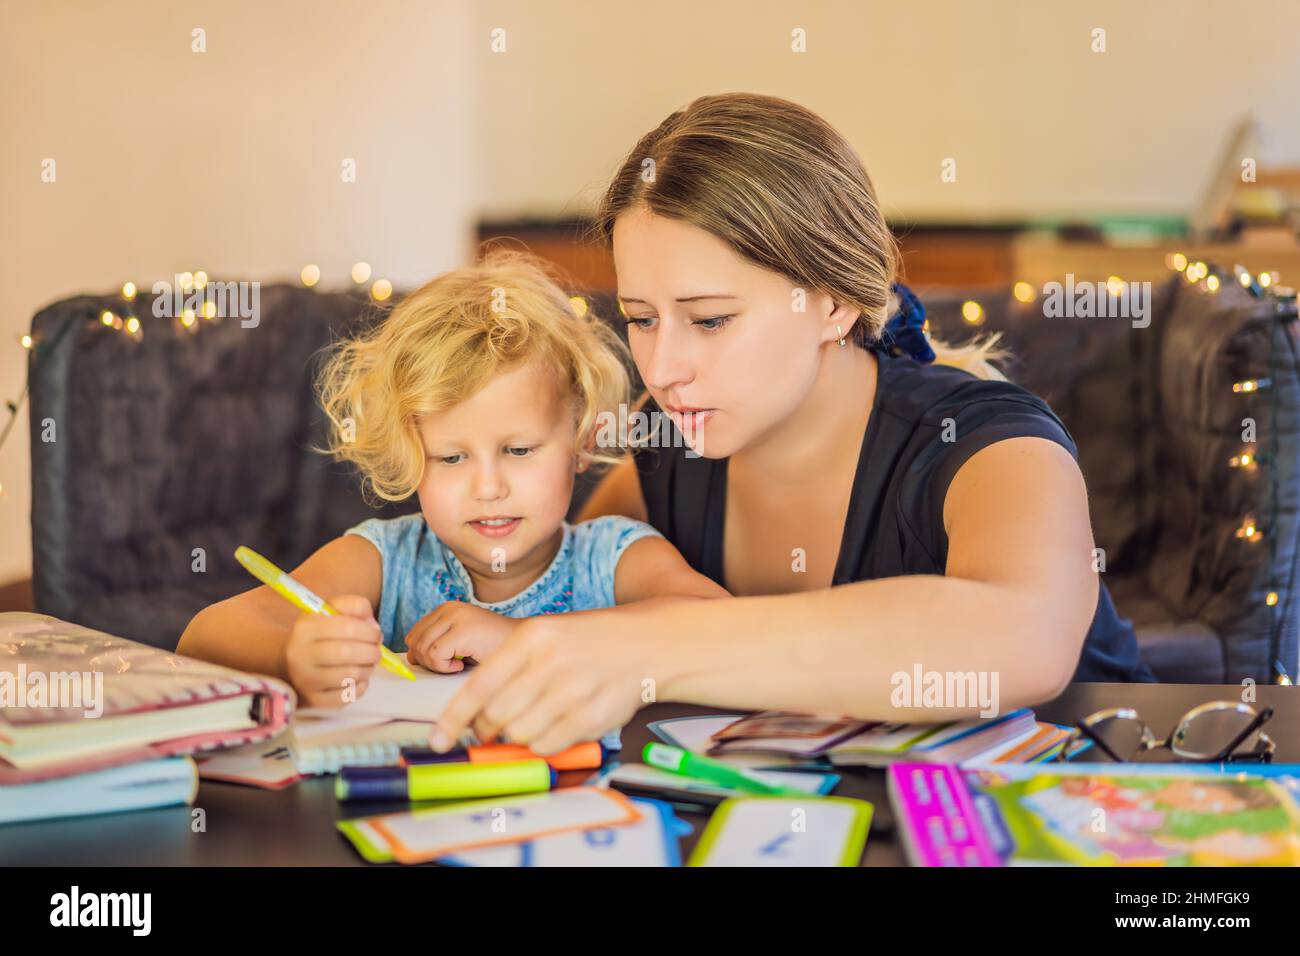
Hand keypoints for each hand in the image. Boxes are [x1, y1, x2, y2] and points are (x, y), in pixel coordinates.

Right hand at [284, 594, 382, 707]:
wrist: (292, 665)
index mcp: (305, 627)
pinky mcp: (315, 701)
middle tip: (375, 651)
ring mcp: (306, 680)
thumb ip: (355, 607)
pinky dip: (361, 686)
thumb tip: (372, 625)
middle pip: (348, 653)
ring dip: (368, 669)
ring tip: (367, 663)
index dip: (369, 631)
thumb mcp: (332, 611)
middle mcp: (300, 654)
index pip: (348, 627)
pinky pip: (349, 695)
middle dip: (371, 651)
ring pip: (351, 675)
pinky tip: (357, 679)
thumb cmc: (319, 635)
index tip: (375, 633)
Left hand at [404, 600, 518, 672]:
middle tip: (450, 665)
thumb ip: (434, 645)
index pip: (414, 635)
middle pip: (414, 642)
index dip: (423, 655)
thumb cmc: (493, 650)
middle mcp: (449, 608)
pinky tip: (462, 665)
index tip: (445, 661)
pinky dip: (444, 667)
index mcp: (446, 609)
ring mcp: (456, 617)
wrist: (525, 646)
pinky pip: (435, 655)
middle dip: (428, 662)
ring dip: (437, 665)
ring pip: (423, 649)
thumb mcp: (459, 644)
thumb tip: (410, 658)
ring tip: (458, 664)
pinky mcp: (463, 630)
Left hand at [429, 609, 652, 753]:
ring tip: (529, 721)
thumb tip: (474, 713)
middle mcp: (551, 663)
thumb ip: (510, 667)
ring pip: (519, 734)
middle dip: (485, 729)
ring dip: (516, 737)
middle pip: (496, 716)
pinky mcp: (590, 717)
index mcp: (533, 637)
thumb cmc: (590, 641)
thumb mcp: (546, 635)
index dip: (454, 718)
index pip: (479, 685)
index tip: (439, 739)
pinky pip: (547, 746)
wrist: (649, 643)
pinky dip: (541, 744)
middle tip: (488, 729)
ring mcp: (573, 692)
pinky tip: (552, 726)